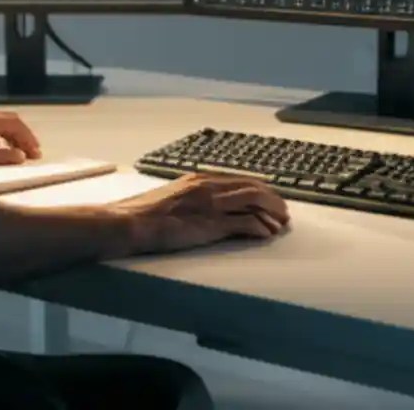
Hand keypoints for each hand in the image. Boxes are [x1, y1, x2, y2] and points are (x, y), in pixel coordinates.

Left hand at [0, 111, 42, 170]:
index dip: (28, 137)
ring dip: (14, 138)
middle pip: (11, 122)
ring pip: (2, 125)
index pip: (14, 123)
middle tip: (34, 155)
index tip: (36, 154)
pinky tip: (0, 153)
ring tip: (21, 155)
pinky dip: (2, 140)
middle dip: (24, 137)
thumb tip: (20, 156)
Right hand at [111, 174, 290, 254]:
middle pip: (253, 187)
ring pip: (255, 202)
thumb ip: (192, 197)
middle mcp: (209, 187)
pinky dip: (260, 228)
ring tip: (280, 224)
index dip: (260, 188)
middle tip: (283, 212)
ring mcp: (211, 204)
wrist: (130, 222)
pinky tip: (266, 234)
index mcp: (200, 179)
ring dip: (272, 213)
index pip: (240, 179)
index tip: (271, 196)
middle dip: (273, 199)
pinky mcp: (211, 224)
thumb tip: (206, 207)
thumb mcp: (173, 196)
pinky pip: (245, 223)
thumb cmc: (144, 214)